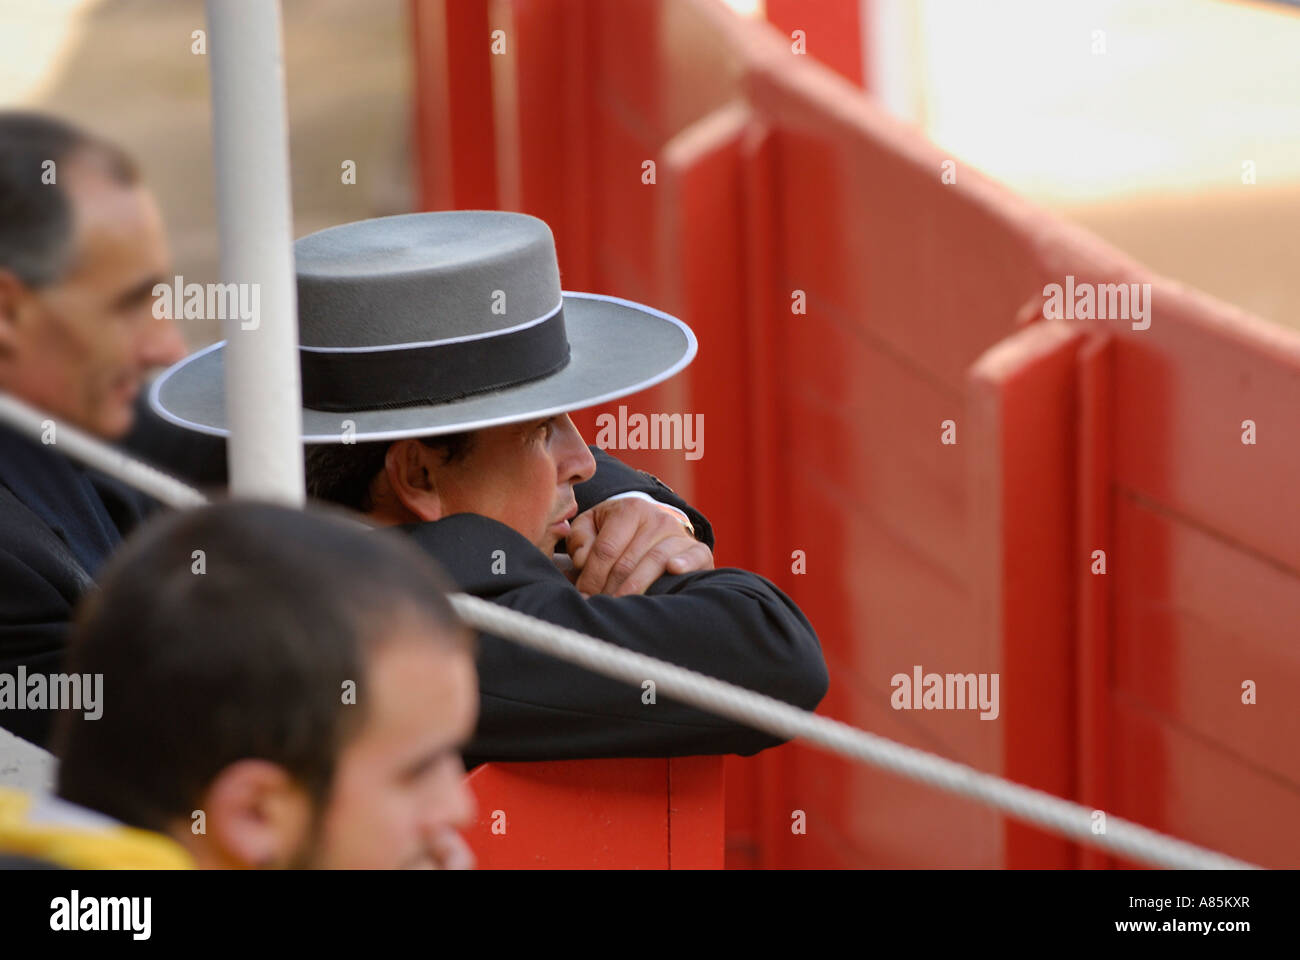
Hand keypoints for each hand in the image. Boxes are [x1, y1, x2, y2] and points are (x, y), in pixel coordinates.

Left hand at [567, 497, 712, 596]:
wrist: (653, 523)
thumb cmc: (616, 530)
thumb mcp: (592, 525)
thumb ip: (580, 538)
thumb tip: (582, 560)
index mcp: (630, 509)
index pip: (606, 549)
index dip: (591, 576)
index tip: (583, 594)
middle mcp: (657, 518)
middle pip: (627, 562)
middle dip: (608, 589)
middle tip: (598, 605)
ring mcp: (678, 533)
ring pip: (654, 563)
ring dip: (634, 589)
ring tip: (620, 604)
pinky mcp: (697, 549)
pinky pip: (694, 557)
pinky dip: (685, 563)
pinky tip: (673, 570)